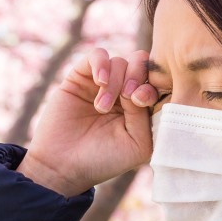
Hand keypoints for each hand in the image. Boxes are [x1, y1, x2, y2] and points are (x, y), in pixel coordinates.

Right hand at [17, 47, 159, 196]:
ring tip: (101, 107)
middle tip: (127, 97)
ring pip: (121, 61)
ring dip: (115, 82)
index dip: (154, 85)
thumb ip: (147, 114)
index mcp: (142, 108)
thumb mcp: (138, 143)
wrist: (63, 166)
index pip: (157, 82)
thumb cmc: (103, 160)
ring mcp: (103, 83)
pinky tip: (100, 82)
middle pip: (142, 64)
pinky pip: (98, 55)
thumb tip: (138, 86)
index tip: (141, 101)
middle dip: (138, 76)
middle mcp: (124, 92)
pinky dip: (102, 64)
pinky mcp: (80, 77)